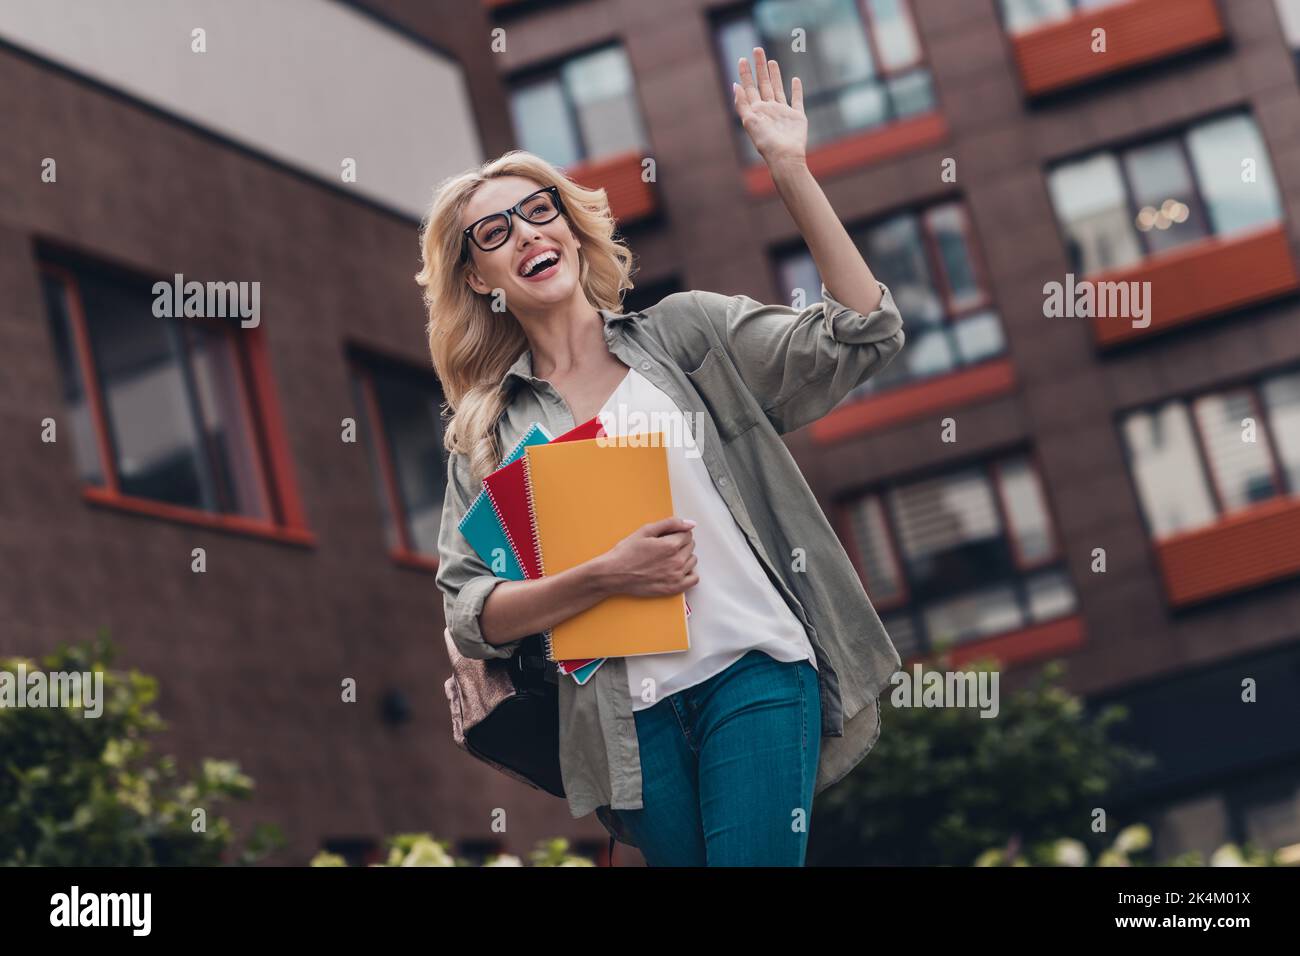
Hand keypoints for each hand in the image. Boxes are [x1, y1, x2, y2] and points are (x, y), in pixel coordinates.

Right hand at [593, 517, 697, 597]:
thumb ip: (670, 523)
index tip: (667, 537)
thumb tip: (691, 523)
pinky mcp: (674, 588)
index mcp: (670, 545)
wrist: (614, 574)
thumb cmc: (626, 553)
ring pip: (693, 561)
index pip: (688, 534)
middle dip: (680, 543)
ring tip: (668, 558)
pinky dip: (689, 573)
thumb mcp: (646, 530)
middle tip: (664, 547)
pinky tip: (677, 570)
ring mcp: (676, 576)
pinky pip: (693, 579)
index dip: (677, 533)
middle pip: (691, 546)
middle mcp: (676, 561)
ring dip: (684, 557)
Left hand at [732, 46, 807, 171]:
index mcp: (756, 111)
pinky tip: (795, 80)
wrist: (785, 156)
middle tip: (757, 50)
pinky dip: (797, 90)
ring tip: (772, 61)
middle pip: (763, 83)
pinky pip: (797, 100)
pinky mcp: (797, 117)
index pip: (749, 88)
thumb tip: (734, 86)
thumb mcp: (750, 122)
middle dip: (760, 67)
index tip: (743, 59)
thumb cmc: (766, 142)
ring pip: (778, 89)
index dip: (745, 73)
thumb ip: (742, 104)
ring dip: (775, 75)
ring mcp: (783, 112)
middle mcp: (769, 110)